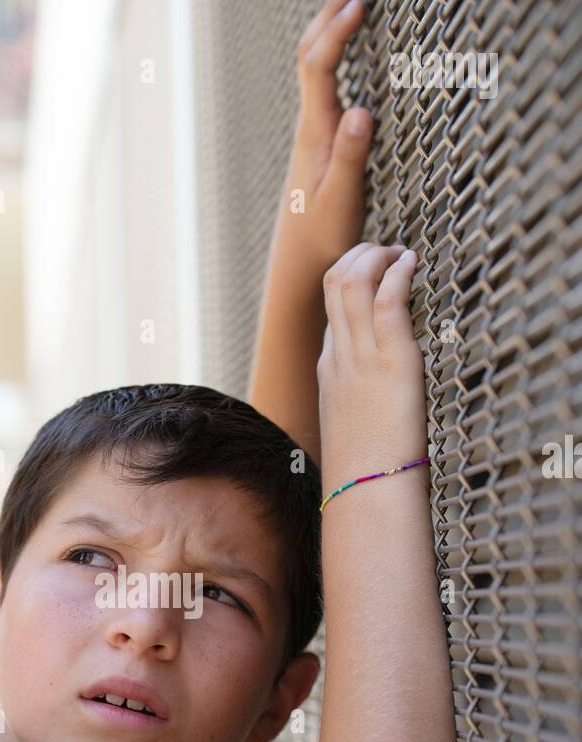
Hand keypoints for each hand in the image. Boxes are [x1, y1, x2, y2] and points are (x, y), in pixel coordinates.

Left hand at [280, 0, 374, 282]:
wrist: (298, 266)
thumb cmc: (322, 239)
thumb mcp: (342, 201)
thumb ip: (352, 156)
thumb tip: (362, 109)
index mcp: (316, 135)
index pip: (320, 67)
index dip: (338, 29)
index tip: (361, 1)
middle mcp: (310, 128)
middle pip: (311, 56)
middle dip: (330, 14)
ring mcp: (313, 135)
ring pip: (315, 69)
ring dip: (330, 30)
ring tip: (352, 1)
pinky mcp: (320, 145)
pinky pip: (324, 87)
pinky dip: (335, 57)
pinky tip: (347, 55)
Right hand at [317, 243, 427, 475]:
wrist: (366, 489)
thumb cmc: (366, 469)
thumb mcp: (354, 430)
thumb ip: (361, 406)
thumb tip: (373, 412)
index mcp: (329, 371)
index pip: (332, 312)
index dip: (352, 282)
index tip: (376, 272)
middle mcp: (340, 356)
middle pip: (335, 284)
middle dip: (360, 256)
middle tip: (387, 252)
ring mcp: (362, 356)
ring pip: (353, 282)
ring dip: (377, 256)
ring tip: (400, 252)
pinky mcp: (392, 360)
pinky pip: (388, 300)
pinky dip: (397, 273)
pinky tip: (412, 263)